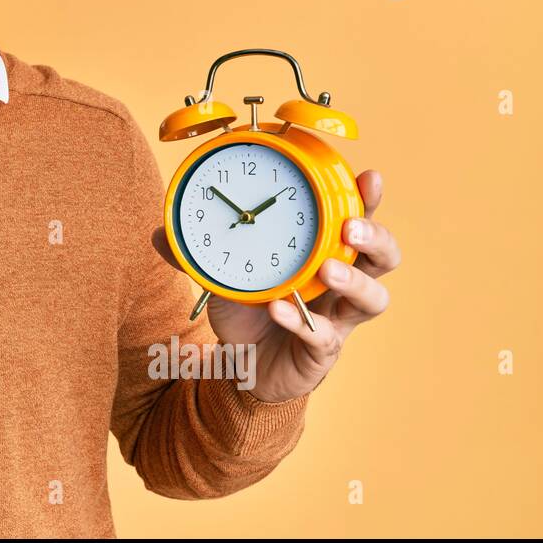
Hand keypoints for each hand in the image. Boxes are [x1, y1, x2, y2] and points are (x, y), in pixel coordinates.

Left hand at [157, 170, 400, 402]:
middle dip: (375, 237)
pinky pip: (322, 336)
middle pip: (383, 257)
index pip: (359, 219)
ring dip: (354, 281)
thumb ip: (195, 255)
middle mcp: (343, 284)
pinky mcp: (322, 351)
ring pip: (373, 299)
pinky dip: (300, 321)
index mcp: (326, 253)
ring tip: (329, 271)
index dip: (369, 200)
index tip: (370, 177)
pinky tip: (279, 309)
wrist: (242, 365)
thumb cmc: (246, 311)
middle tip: (352, 226)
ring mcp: (338, 319)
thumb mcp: (222, 274)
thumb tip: (159, 233)